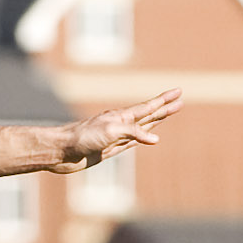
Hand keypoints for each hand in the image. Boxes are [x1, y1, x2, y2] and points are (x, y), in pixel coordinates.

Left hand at [46, 86, 182, 172]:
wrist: (62, 151)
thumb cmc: (82, 138)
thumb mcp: (110, 132)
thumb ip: (133, 133)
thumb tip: (155, 140)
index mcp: (122, 117)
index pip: (148, 107)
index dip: (164, 101)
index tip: (178, 92)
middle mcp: (121, 124)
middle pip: (148, 115)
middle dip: (164, 109)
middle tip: (179, 102)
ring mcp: (116, 136)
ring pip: (142, 128)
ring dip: (155, 121)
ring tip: (167, 114)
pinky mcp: (111, 148)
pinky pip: (132, 141)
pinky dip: (142, 137)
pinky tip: (147, 136)